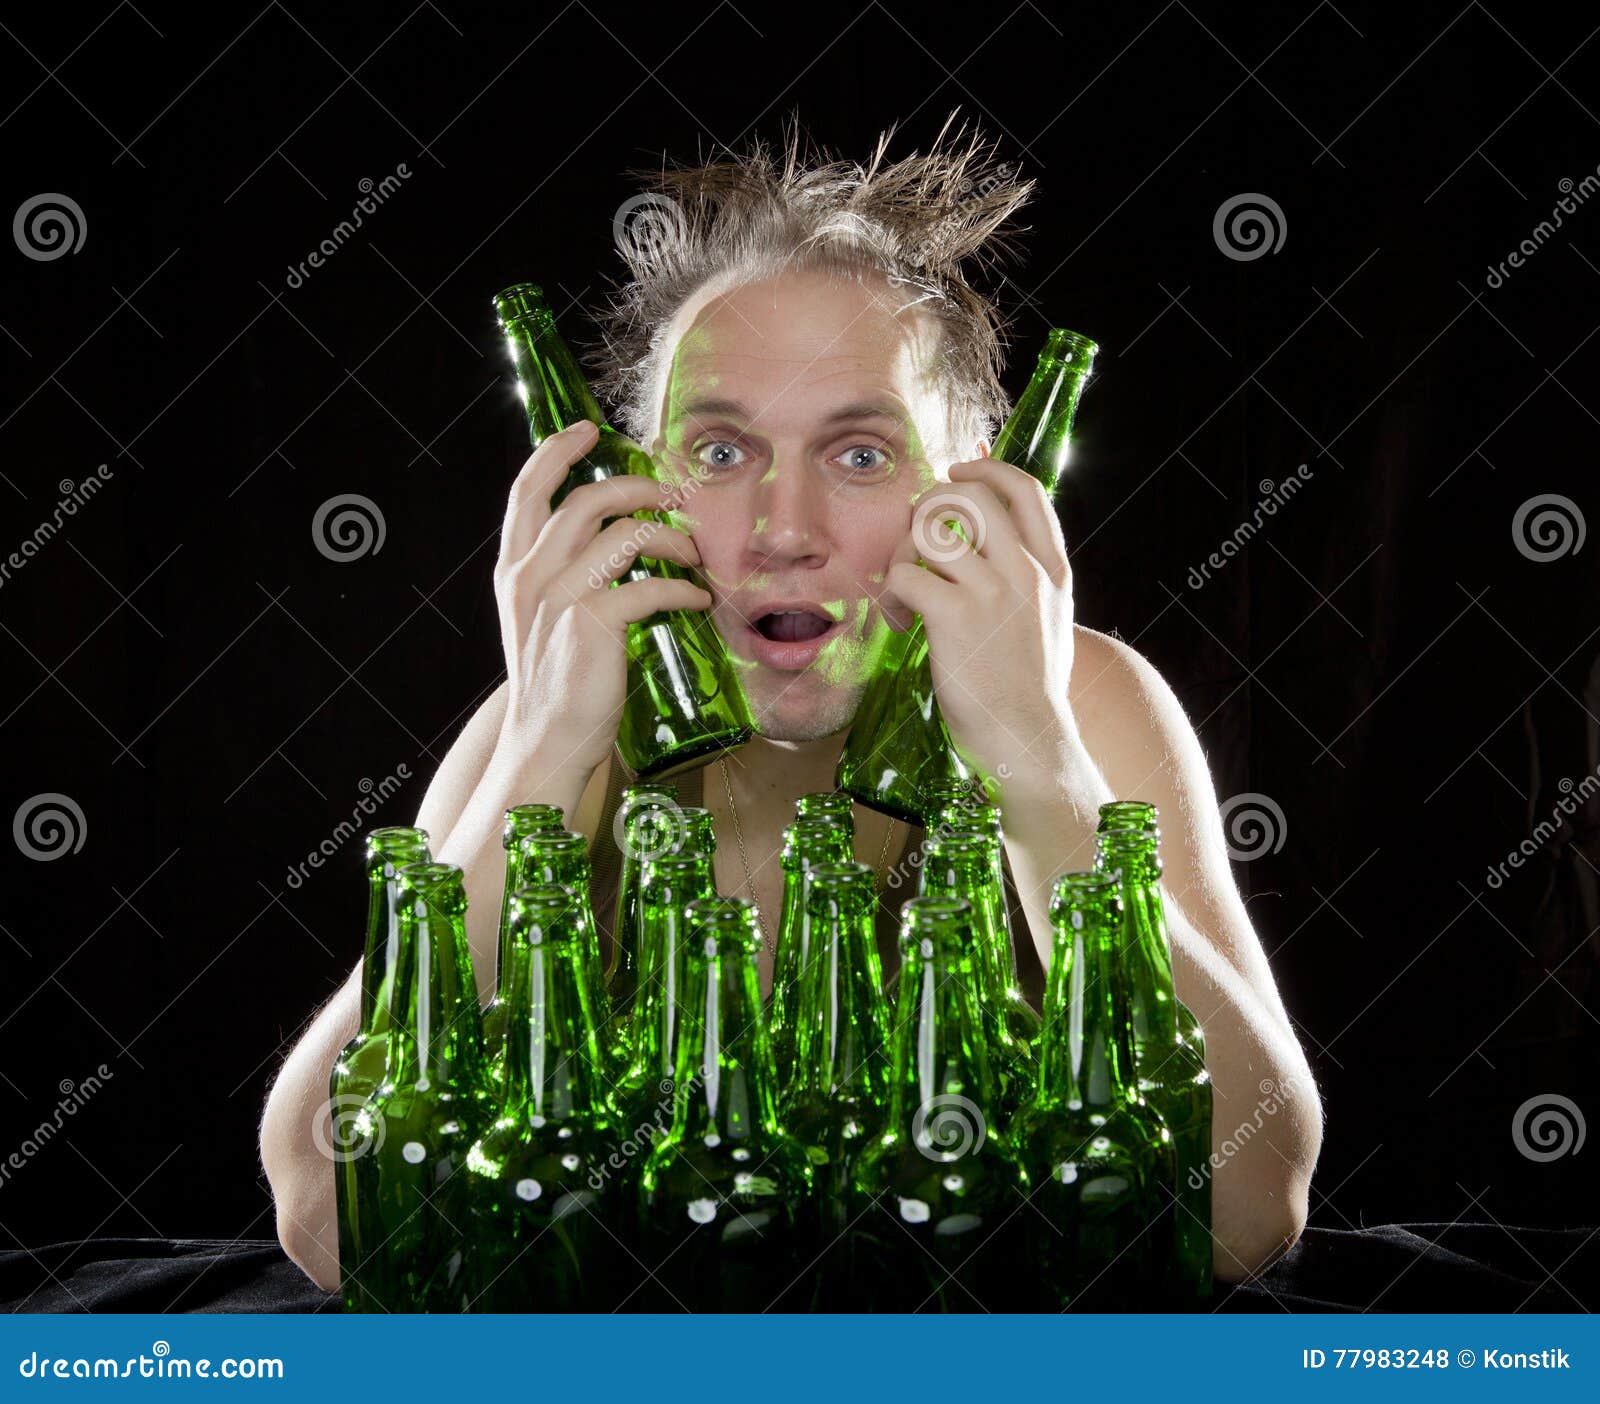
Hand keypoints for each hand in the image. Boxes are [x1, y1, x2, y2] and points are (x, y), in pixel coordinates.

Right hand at [492, 419, 709, 780]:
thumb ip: (557, 576)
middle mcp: (531, 576)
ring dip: (670, 537)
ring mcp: (561, 599)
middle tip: (669, 494)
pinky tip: (696, 599)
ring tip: (692, 553)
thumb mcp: (538, 618)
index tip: (588, 430)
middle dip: (637, 486)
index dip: (557, 451)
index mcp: (514, 569)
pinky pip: (650, 587)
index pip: (528, 491)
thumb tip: (606, 543)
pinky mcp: (593, 626)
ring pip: (624, 534)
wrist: (544, 741)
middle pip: (586, 499)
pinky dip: (682, 589)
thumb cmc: (552, 681)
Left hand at [881, 454, 1081, 791]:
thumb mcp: (1048, 621)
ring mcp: (991, 591)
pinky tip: (902, 624)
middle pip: (969, 493)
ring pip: (931, 528)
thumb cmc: (1029, 689)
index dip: (986, 468)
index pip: (1025, 489)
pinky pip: (905, 574)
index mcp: (1052, 569)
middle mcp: (1025, 571)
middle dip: (930, 504)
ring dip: (903, 551)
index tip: (957, 471)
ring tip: (904, 589)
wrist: (1028, 740)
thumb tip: (997, 542)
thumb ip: (1028, 578)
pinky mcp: (954, 617)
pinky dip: (892, 595)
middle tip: (916, 540)